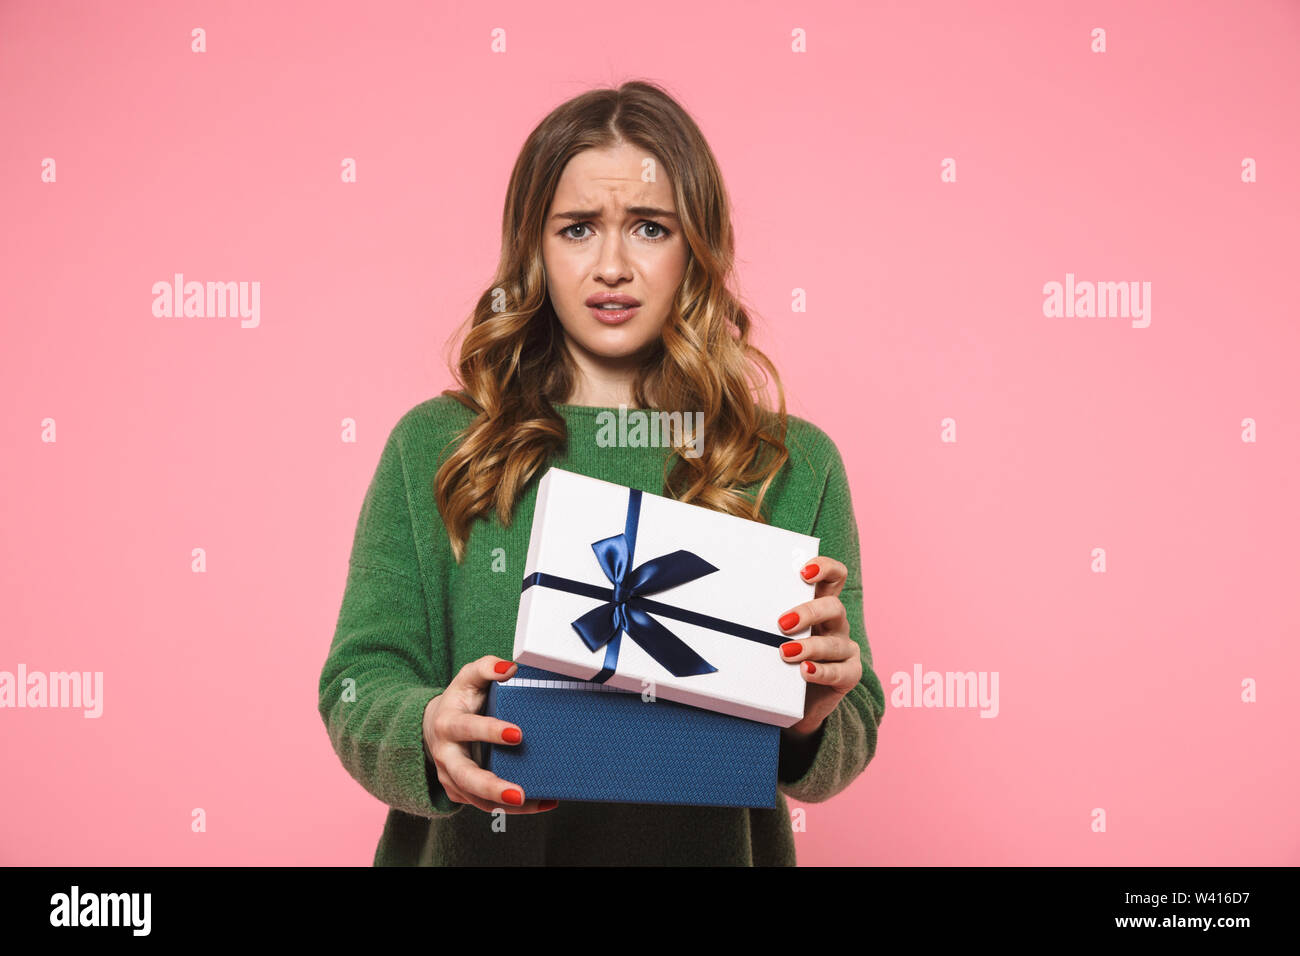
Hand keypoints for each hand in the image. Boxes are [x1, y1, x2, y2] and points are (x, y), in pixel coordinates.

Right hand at [422, 655, 558, 813]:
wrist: (433, 725)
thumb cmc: (460, 700)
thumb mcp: (468, 677)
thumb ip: (486, 667)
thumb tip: (510, 667)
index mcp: (448, 724)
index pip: (466, 728)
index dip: (490, 731)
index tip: (518, 734)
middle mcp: (447, 755)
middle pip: (465, 776)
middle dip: (492, 786)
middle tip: (519, 793)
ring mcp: (452, 777)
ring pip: (476, 799)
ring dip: (505, 804)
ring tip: (536, 801)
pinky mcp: (461, 792)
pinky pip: (486, 805)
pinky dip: (513, 809)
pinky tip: (541, 802)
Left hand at [776, 557, 861, 736]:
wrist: (793, 703)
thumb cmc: (779, 661)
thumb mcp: (770, 635)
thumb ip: (761, 620)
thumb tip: (718, 608)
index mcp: (819, 606)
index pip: (833, 577)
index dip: (825, 568)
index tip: (804, 572)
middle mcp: (835, 624)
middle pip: (834, 606)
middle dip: (809, 612)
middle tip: (782, 623)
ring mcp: (844, 648)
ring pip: (835, 641)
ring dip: (810, 646)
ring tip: (785, 652)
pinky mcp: (849, 674)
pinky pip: (842, 671)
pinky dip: (822, 671)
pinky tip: (805, 671)